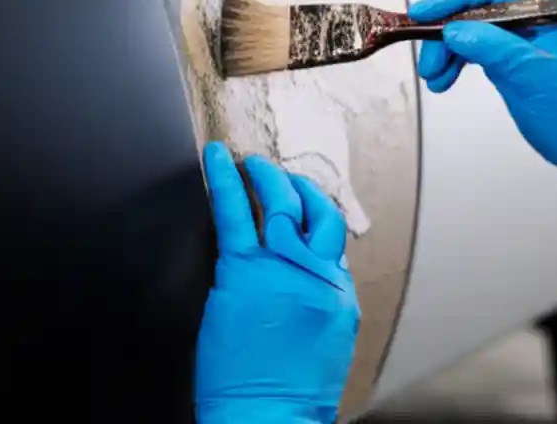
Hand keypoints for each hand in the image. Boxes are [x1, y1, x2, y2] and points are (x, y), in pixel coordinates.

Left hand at [194, 142, 359, 423]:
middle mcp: (318, 275)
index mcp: (339, 296)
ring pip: (283, 205)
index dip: (318, 214)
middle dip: (299, 188)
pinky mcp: (245, 271)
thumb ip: (318, 305)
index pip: (333, 240)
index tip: (304, 201)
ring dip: (267, 177)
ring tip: (251, 163)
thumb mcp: (324, 345)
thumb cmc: (290, 396)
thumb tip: (305, 284)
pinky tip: (217, 159)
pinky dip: (227, 181)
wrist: (270, 418)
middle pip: (318, 214)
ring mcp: (283, 270)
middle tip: (278, 175)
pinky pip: (236, 214)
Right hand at [410, 0, 556, 215]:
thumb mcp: (536, 75)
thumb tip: (455, 30)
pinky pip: (474, 52)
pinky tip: (443, 80)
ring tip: (434, 78)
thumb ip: (495, 47)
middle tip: (428, 60)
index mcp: (549, 9)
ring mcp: (520, 41)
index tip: (424, 12)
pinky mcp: (511, 63)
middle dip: (446, 32)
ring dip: (446, 52)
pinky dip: (455, 64)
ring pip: (470, 32)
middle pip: (475, 10)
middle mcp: (533, 19)